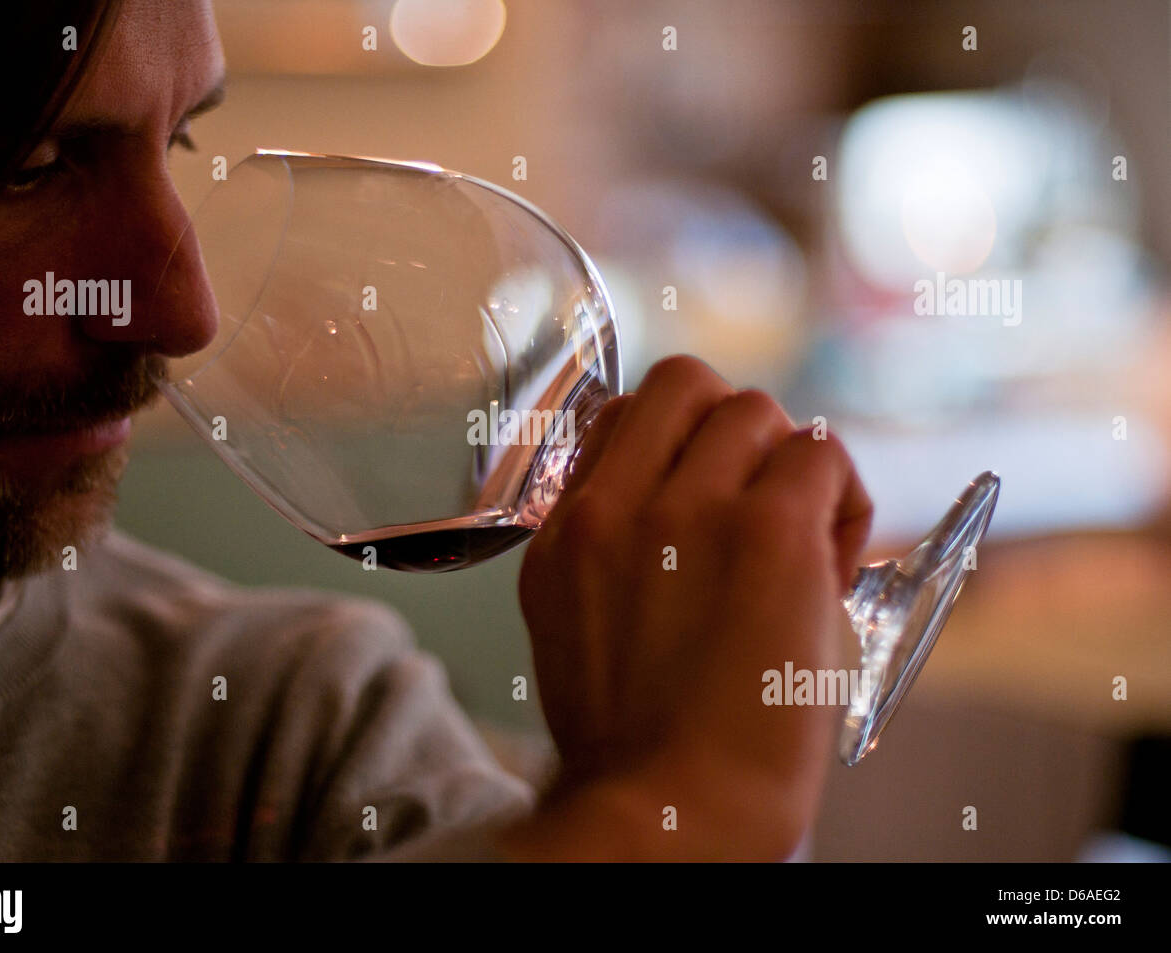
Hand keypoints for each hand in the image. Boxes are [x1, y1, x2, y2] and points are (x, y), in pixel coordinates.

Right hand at [508, 355, 871, 858]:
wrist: (676, 810)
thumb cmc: (641, 744)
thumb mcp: (581, 626)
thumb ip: (613, 547)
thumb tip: (684, 492)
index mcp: (565, 533)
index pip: (618, 414)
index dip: (675, 438)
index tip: (705, 482)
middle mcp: (615, 506)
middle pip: (684, 382)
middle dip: (733, 428)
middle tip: (758, 495)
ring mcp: (686, 510)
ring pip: (758, 409)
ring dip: (791, 463)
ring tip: (804, 535)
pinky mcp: (765, 530)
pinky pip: (820, 455)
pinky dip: (839, 495)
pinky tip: (834, 553)